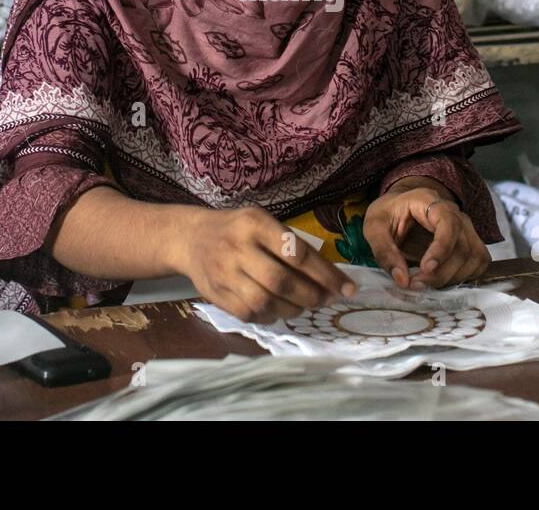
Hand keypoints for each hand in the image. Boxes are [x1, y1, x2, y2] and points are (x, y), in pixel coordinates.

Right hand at [170, 206, 355, 323]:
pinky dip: (271, 317)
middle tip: (326, 300)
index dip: (326, 274)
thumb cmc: (237, 229)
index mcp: (255, 224)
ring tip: (304, 306)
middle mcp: (238, 247)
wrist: (191, 238)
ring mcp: (224, 273)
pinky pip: (249, 314)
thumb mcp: (262, 221)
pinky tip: (280, 311)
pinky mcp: (215, 294)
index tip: (347, 288)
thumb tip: (329, 276)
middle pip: (281, 281)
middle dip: (311, 296)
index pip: (297, 253)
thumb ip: (291, 244)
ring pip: (265, 302)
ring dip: (293, 309)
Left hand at [363, 180, 489, 289]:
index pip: (448, 223)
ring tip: (425, 283)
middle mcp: (454, 212)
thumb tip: (402, 280)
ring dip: (452, 278)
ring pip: (474, 257)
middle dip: (441, 272)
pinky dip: (464, 277)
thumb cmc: (387, 214)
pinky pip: (479, 263)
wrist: (400, 209)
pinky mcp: (470, 242)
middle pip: (463, 246)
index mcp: (429, 201)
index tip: (425, 268)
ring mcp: (466, 227)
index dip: (441, 248)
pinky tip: (442, 280)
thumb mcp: (374, 227)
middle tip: (416, 284)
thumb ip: (384, 251)